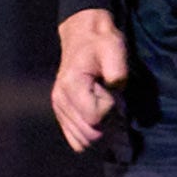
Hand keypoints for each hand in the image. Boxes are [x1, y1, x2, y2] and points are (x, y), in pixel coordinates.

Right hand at [51, 8, 128, 153]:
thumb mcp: (115, 50)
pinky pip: (75, 138)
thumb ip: (117, 73)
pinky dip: (90, 134)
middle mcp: (60, 100)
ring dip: (100, 129)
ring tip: (104, 107)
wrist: (84, 36)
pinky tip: (98, 119)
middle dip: (107, 123)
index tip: (112, 90)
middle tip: (111, 100)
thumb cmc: (101, 43)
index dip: (111, 109)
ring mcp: (59, 108)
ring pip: (82, 140)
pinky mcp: (61, 112)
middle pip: (89, 134)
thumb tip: (117, 94)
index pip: (95, 118)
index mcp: (71, 86)